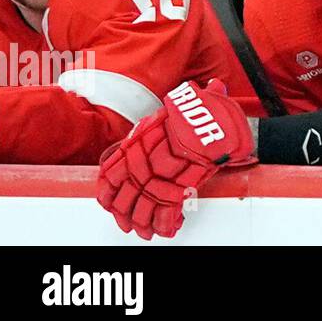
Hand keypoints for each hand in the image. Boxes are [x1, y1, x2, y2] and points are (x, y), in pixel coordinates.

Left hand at [96, 79, 255, 240]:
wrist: (212, 123)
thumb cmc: (200, 112)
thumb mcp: (191, 105)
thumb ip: (192, 105)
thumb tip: (213, 89)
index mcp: (138, 143)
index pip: (111, 172)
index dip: (108, 191)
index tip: (109, 200)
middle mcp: (141, 163)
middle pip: (124, 196)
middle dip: (125, 213)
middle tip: (129, 222)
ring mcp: (157, 178)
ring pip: (141, 208)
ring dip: (143, 222)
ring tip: (147, 231)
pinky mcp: (174, 190)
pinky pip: (164, 212)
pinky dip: (165, 224)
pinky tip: (168, 228)